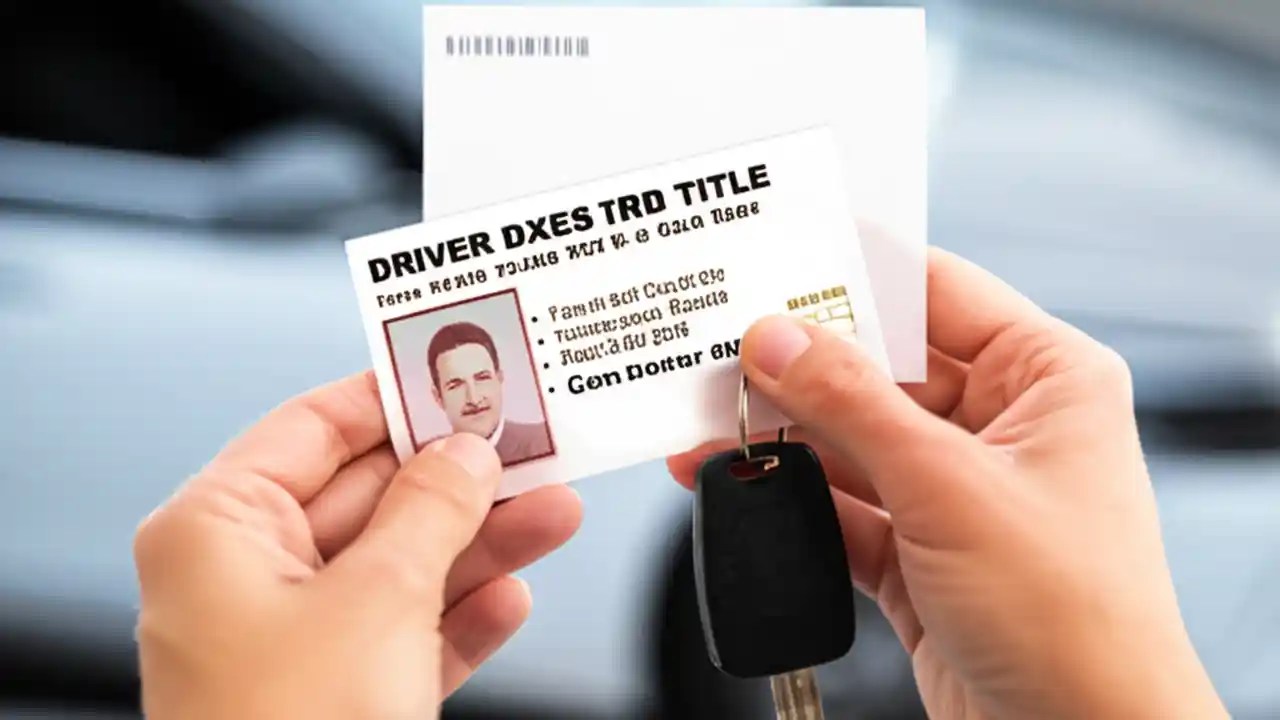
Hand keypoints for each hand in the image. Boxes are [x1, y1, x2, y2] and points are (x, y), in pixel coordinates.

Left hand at [133, 371, 581, 718]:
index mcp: (216, 532)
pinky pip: (405, 630)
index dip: (395, 398)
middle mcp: (244, 578)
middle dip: (457, 478)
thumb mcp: (378, 599)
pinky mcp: (333, 693)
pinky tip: (512, 594)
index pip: (314, 427)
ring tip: (551, 511)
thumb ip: (431, 509)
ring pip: (399, 563)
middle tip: (527, 446)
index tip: (462, 378)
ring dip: (479, 542)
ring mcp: (289, 640)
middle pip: (369, 496)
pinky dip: (461, 613)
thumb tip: (467, 454)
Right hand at [668, 248, 1226, 719]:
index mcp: (1046, 379)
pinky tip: (732, 478)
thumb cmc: (1075, 620)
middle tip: (720, 351)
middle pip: (879, 368)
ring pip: (852, 438)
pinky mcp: (919, 553)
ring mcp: (957, 491)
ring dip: (782, 434)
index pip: (937, 293)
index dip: (856, 272)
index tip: (779, 255)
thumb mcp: (950, 488)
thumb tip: (778, 338)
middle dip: (799, 366)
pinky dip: (788, 495)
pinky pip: (841, 503)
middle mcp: (1004, 427)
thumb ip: (853, 405)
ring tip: (707, 419)